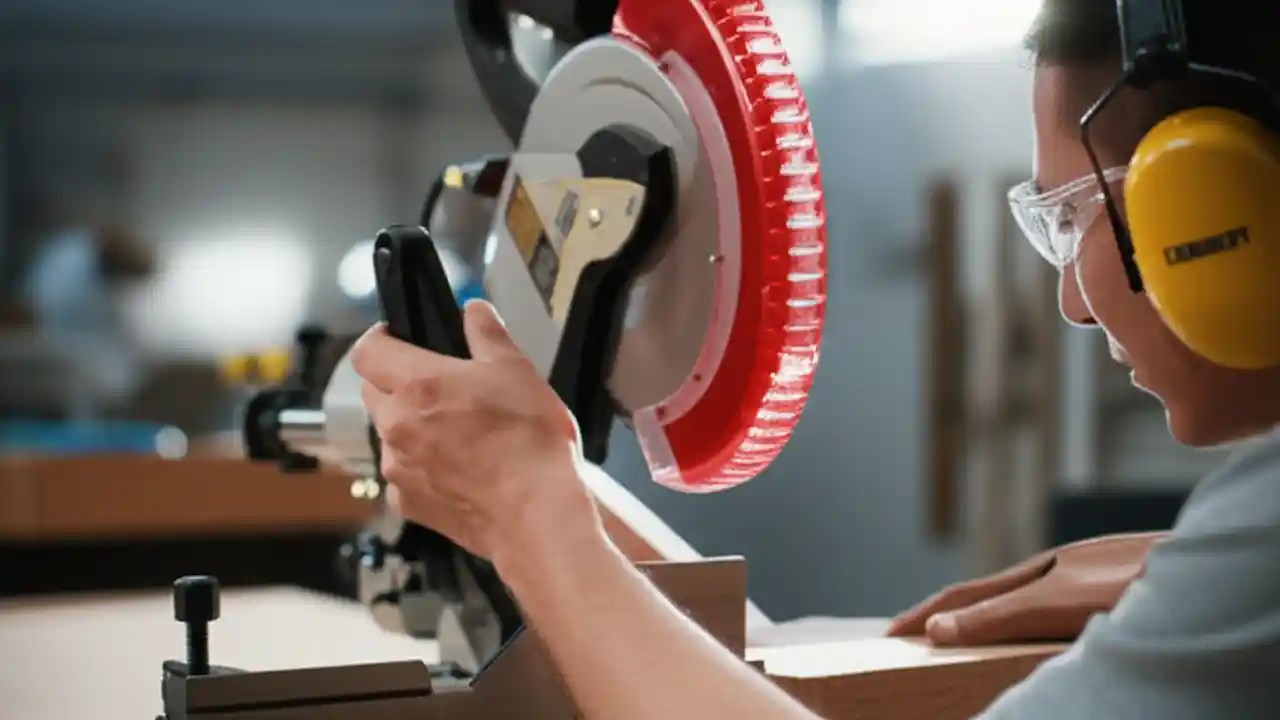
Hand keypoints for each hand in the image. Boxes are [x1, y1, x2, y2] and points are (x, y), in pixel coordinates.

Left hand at [352, 299, 600, 565]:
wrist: (537, 512)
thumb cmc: (529, 439)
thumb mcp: (516, 371)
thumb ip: (487, 335)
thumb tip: (473, 311)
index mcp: (416, 384)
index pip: (366, 351)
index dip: (379, 339)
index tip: (396, 338)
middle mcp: (396, 425)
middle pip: (373, 392)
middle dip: (395, 382)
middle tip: (436, 384)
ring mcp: (398, 469)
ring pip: (388, 435)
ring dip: (409, 427)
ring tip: (455, 433)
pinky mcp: (408, 505)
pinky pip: (402, 477)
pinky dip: (420, 469)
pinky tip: (458, 470)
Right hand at [887, 532, 1163, 645]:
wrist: (1204, 569)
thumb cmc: (1137, 583)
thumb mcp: (1059, 603)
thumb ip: (1000, 614)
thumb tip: (938, 628)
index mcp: (1035, 574)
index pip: (964, 597)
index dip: (923, 615)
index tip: (887, 635)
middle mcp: (1056, 575)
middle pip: (985, 598)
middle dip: (942, 617)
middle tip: (907, 639)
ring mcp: (1082, 583)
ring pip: (1019, 604)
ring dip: (980, 622)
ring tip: (955, 642)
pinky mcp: (1108, 596)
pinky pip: (1047, 614)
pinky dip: (1017, 627)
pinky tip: (1031, 638)